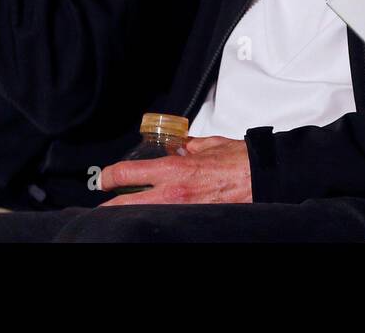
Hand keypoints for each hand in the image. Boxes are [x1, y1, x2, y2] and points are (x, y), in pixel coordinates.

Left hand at [98, 136, 251, 205]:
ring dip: (131, 214)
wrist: (261, 179)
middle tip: (103, 204)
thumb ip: (186, 146)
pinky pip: (165, 220)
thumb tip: (177, 147)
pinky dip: (156, 217)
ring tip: (124, 211)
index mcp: (174, 170)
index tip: (105, 178)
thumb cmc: (238, 161)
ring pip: (143, 217)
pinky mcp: (193, 220)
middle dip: (109, 206)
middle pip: (126, 205)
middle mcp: (173, 193)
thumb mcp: (206, 145)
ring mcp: (182, 211)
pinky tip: (152, 216)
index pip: (128, 174)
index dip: (109, 176)